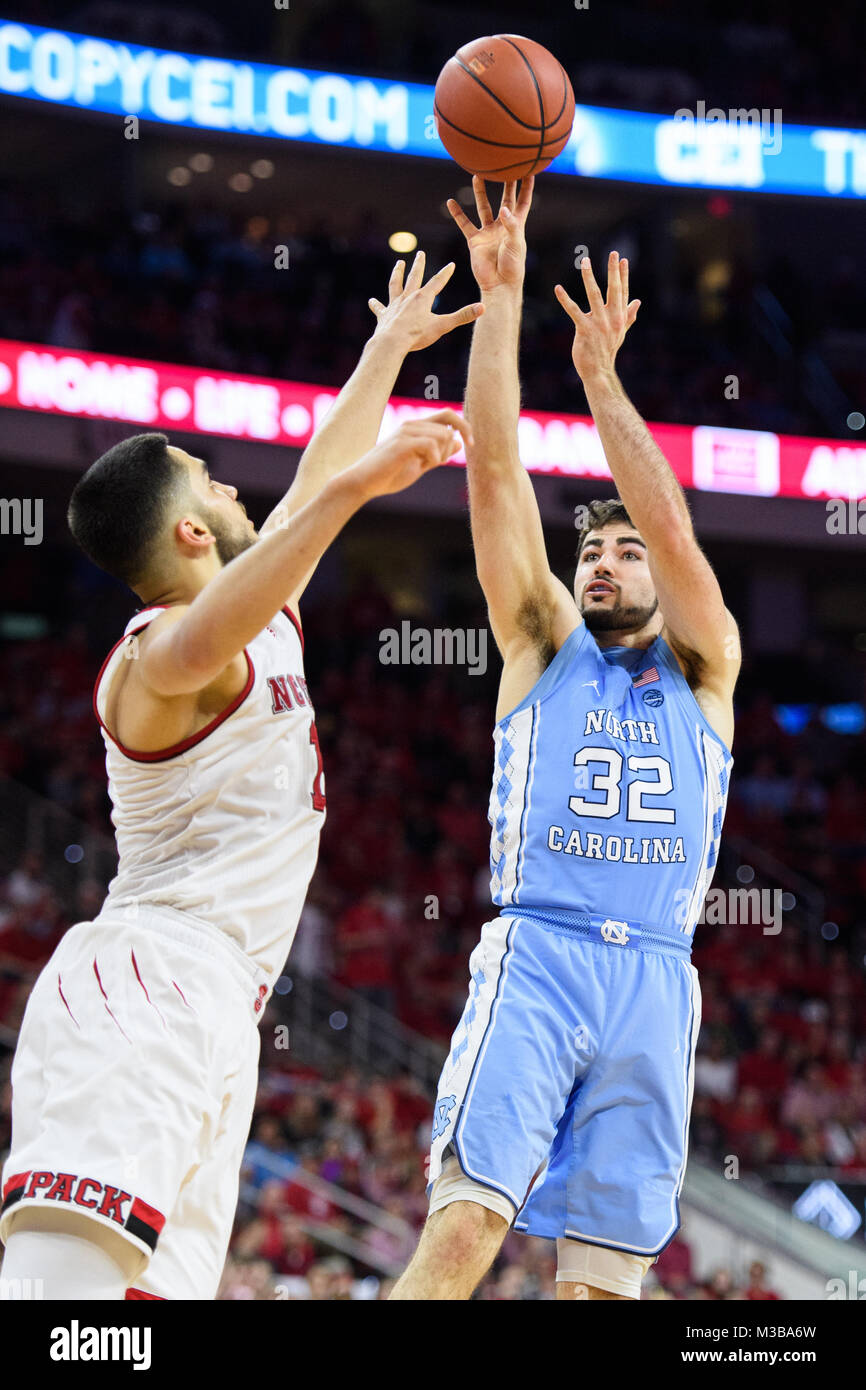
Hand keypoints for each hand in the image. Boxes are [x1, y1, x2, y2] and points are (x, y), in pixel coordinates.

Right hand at [351, 409, 472, 499]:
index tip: (471, 444)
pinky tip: (422, 466)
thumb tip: (458, 442)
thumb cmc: (389, 475)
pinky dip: (433, 458)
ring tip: (424, 466)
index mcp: (416, 427)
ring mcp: (406, 432)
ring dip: (440, 456)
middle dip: (448, 449)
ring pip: (442, 436)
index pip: (448, 415)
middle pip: (449, 427)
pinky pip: (431, 444)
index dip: (465, 426)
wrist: (364, 483)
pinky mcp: (402, 443)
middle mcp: (411, 424)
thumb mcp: (420, 465)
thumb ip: (437, 454)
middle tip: (434, 464)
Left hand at [368, 250, 482, 350]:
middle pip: (414, 277)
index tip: (451, 264)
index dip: (445, 273)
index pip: (437, 282)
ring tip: (398, 264)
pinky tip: (372, 301)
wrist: (392, 343)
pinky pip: (379, 308)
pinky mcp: (384, 315)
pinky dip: (376, 305)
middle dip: (418, 265)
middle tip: (420, 253)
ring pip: (396, 285)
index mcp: (423, 298)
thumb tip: (483, 308)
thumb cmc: (417, 335)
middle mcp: (408, 297)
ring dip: (397, 274)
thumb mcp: (443, 326)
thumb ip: (463, 316)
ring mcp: (395, 305)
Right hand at [446, 175, 533, 292]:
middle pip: (504, 199)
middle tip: (503, 166)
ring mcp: (488, 232)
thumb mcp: (516, 244)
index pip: (523, 201)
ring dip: (480, 192)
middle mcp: (502, 226)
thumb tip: (504, 209)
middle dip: (505, 183)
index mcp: (517, 225)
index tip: (529, 169)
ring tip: (477, 176)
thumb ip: (511, 226)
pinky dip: (457, 214)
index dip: (526, 186)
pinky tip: (450, 202)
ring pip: (483, 207)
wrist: (499, 285)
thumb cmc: (513, 266)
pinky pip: (464, 224)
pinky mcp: (475, 240)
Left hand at [554, 252, 640, 382]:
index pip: (623, 292)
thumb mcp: (620, 332)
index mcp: (620, 317)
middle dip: (613, 271)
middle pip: (613, 290)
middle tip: (613, 253)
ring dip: (589, 277)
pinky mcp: (585, 330)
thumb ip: (629, 316)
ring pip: (594, 295)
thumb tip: (637, 301)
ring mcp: (599, 324)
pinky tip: (558, 289)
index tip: (622, 259)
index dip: (623, 276)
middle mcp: (612, 319)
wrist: (598, 371)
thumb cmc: (607, 351)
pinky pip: (574, 311)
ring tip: (585, 261)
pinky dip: (565, 299)